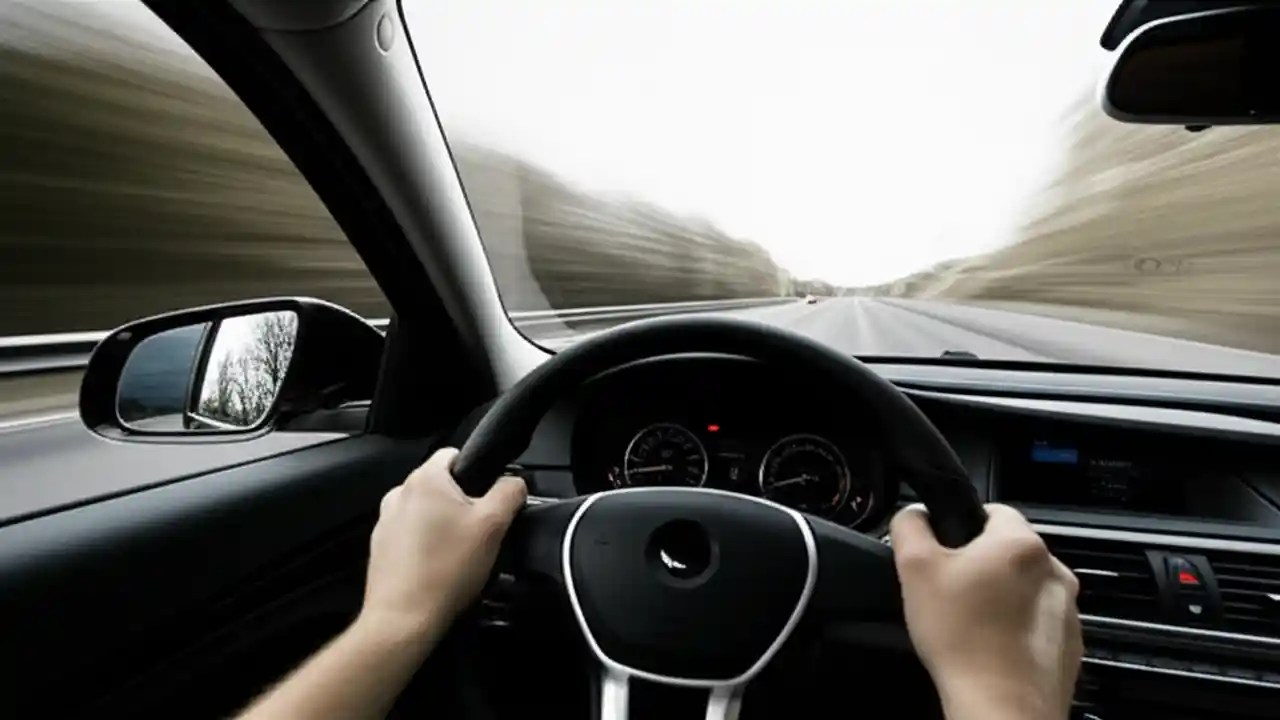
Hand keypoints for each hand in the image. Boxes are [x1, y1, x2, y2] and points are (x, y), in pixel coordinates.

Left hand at [360, 447, 526, 642]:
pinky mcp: (379, 548)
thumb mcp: (494, 525)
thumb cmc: (448, 568)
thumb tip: (514, 482)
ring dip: (444, 526)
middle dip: (462, 504)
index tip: (490, 502)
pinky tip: (438, 569)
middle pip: (442, 486)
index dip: (479, 473)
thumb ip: (510, 492)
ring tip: (459, 556)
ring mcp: (384, 521)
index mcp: (424, 478)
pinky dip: (426, 546)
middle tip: (480, 534)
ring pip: (427, 512)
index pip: (456, 454)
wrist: (404, 619)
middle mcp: (398, 493)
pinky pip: (411, 536)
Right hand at [891, 504, 1081, 719]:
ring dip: (1003, 597)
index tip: (943, 556)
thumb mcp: (915, 568)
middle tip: (950, 593)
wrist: (1001, 707)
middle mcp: (1056, 569)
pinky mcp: (1072, 644)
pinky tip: (994, 649)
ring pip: (1026, 588)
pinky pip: (1040, 622)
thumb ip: (910, 526)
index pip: (993, 511)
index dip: (962, 528)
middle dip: (982, 566)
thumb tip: (916, 514)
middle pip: (1010, 552)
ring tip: (972, 626)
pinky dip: (1019, 628)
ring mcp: (1070, 609)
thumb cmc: (958, 633)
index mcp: (1022, 542)